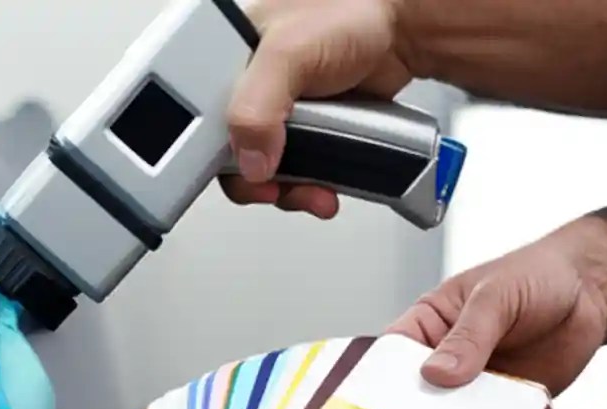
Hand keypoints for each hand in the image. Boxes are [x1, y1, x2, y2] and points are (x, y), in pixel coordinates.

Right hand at [224, 0, 416, 217]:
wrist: (403, 28)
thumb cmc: (348, 13)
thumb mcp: (287, 53)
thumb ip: (256, 108)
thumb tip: (249, 162)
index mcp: (228, 66)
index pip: (203, 124)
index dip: (216, 157)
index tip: (242, 174)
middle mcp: (250, 93)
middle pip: (232, 157)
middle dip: (256, 183)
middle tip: (275, 189)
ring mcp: (280, 116)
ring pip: (266, 171)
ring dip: (289, 191)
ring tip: (314, 193)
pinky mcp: (309, 133)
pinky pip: (298, 173)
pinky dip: (310, 187)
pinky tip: (325, 188)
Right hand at [386, 217, 606, 396]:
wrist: (592, 289)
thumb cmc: (533, 275)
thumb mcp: (494, 296)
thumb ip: (468, 335)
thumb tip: (437, 372)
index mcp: (427, 326)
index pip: (393, 357)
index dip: (384, 380)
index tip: (385, 402)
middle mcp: (446, 360)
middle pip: (421, 397)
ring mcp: (478, 384)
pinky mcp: (511, 404)